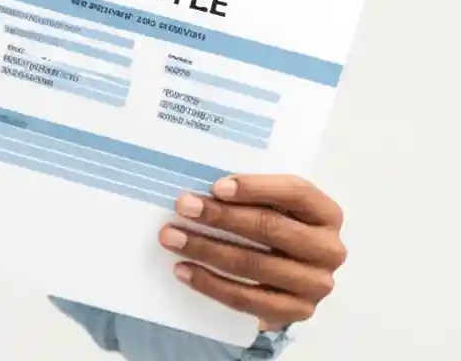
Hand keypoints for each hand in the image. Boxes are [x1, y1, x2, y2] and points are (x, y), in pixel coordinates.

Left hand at [158, 174, 346, 331]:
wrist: (288, 280)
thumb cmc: (274, 229)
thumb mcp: (274, 206)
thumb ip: (250, 196)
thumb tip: (200, 191)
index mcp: (326, 213)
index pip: (295, 192)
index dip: (255, 188)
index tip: (215, 187)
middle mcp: (328, 249)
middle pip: (270, 228)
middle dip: (221, 216)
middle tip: (183, 207)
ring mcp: (315, 284)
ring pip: (254, 264)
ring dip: (206, 249)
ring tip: (172, 237)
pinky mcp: (295, 311)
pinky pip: (246, 298)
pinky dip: (210, 284)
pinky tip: (183, 270)